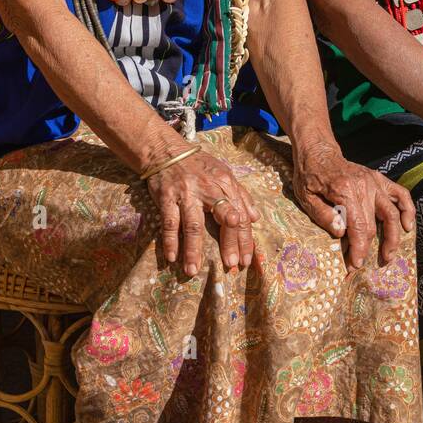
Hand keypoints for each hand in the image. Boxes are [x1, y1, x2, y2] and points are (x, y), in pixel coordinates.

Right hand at [146, 150, 260, 276]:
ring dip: (194, 250)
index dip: (245, 239)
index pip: (241, 215)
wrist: (166, 151)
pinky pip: (169, 223)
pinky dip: (170, 241)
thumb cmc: (199, 165)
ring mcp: (187, 194)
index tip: (246, 259)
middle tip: (231, 265)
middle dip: (229, 244)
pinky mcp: (166, 197)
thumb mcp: (224, 174)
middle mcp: (209, 189)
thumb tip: (255, 218)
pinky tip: (172, 257)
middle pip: (225, 219)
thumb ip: (241, 195)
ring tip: (193, 271)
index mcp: (226, 183)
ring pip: (193, 226)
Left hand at [291, 140, 415, 271]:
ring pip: (392, 213)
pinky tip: (408, 226)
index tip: (354, 265)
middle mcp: (364, 185)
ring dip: (393, 237)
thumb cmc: (310, 175)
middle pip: (373, 225)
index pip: (358, 226)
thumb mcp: (306, 196)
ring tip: (389, 255)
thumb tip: (341, 233)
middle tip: (361, 265)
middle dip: (368, 249)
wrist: (318, 151)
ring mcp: (374, 182)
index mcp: (345, 190)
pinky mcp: (379, 179)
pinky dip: (408, 210)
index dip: (358, 249)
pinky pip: (401, 194)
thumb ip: (322, 214)